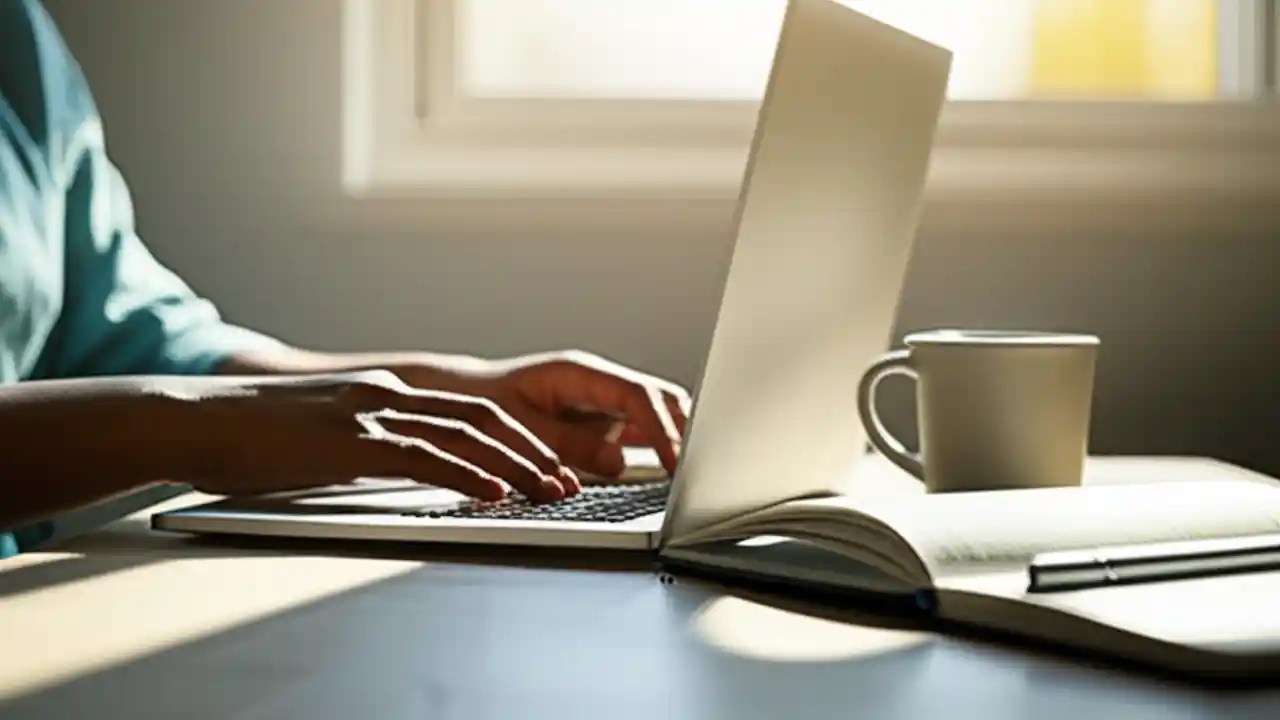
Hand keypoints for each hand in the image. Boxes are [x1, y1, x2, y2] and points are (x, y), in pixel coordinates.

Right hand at [185, 370, 580, 501]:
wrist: (193, 419)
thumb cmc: (252, 435)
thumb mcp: (324, 436)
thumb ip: (367, 445)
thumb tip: (399, 468)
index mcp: (385, 392)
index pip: (470, 412)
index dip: (517, 440)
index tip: (548, 466)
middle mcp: (386, 394)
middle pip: (482, 419)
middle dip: (533, 452)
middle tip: (566, 482)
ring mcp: (368, 413)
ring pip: (464, 435)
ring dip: (515, 466)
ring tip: (548, 492)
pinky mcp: (348, 441)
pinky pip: (421, 457)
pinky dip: (465, 475)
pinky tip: (492, 492)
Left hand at [389, 351, 690, 478]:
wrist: (463, 400)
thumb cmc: (483, 406)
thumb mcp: (521, 429)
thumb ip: (569, 445)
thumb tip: (618, 464)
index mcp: (579, 373)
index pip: (637, 396)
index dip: (663, 429)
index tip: (677, 460)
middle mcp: (598, 383)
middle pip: (660, 399)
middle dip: (684, 429)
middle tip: (700, 466)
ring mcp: (603, 402)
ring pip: (657, 413)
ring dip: (675, 438)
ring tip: (692, 471)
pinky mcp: (602, 422)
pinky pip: (640, 432)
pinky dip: (657, 450)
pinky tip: (669, 473)